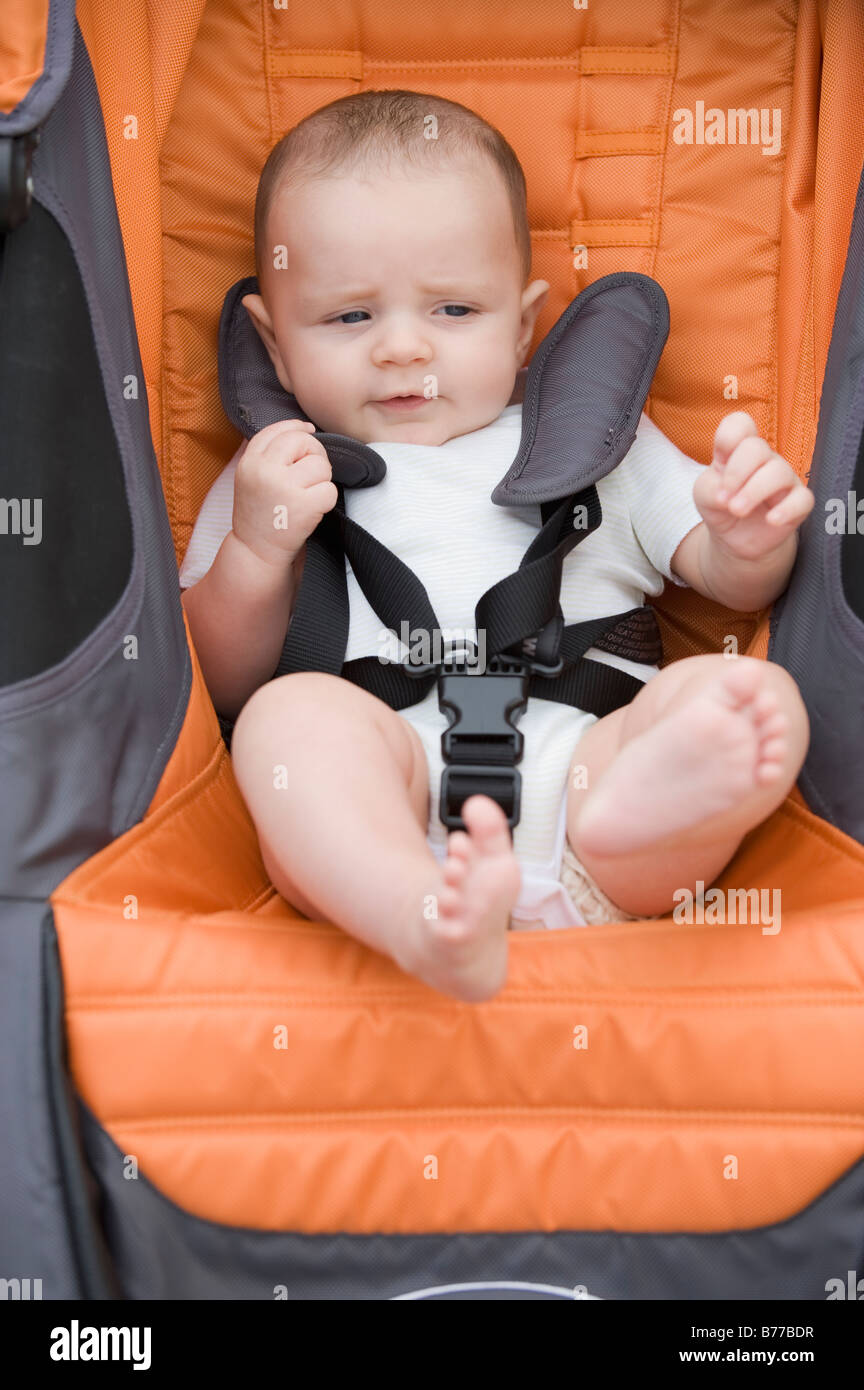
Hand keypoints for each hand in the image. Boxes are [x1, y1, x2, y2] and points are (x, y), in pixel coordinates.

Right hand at [231, 420, 337, 567]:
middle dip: (314, 454)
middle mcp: (264, 471)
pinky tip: (312, 509)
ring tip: (307, 494)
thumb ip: (270, 453)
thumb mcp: (251, 477)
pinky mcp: (303, 506)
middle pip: (303, 441)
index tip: (308, 431)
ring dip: (321, 480)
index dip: (296, 427)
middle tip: (309, 474)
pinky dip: (326, 500)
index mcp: (250, 462)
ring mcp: (284, 487)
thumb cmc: (260, 512)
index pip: (277, 430)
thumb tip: (306, 429)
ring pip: (321, 465)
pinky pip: (330, 490)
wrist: (256, 550)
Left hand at [692, 411, 814, 560]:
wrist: (734, 537)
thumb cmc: (720, 505)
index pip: (739, 424)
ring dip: (754, 492)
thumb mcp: (704, 494)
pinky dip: (787, 510)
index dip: (728, 437)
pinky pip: (803, 499)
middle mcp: (763, 459)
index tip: (719, 462)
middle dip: (737, 473)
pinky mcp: (797, 502)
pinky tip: (771, 520)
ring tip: (737, 511)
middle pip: (757, 448)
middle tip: (725, 499)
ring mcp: (783, 479)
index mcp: (737, 450)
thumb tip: (725, 495)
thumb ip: (709, 488)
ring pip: (779, 472)